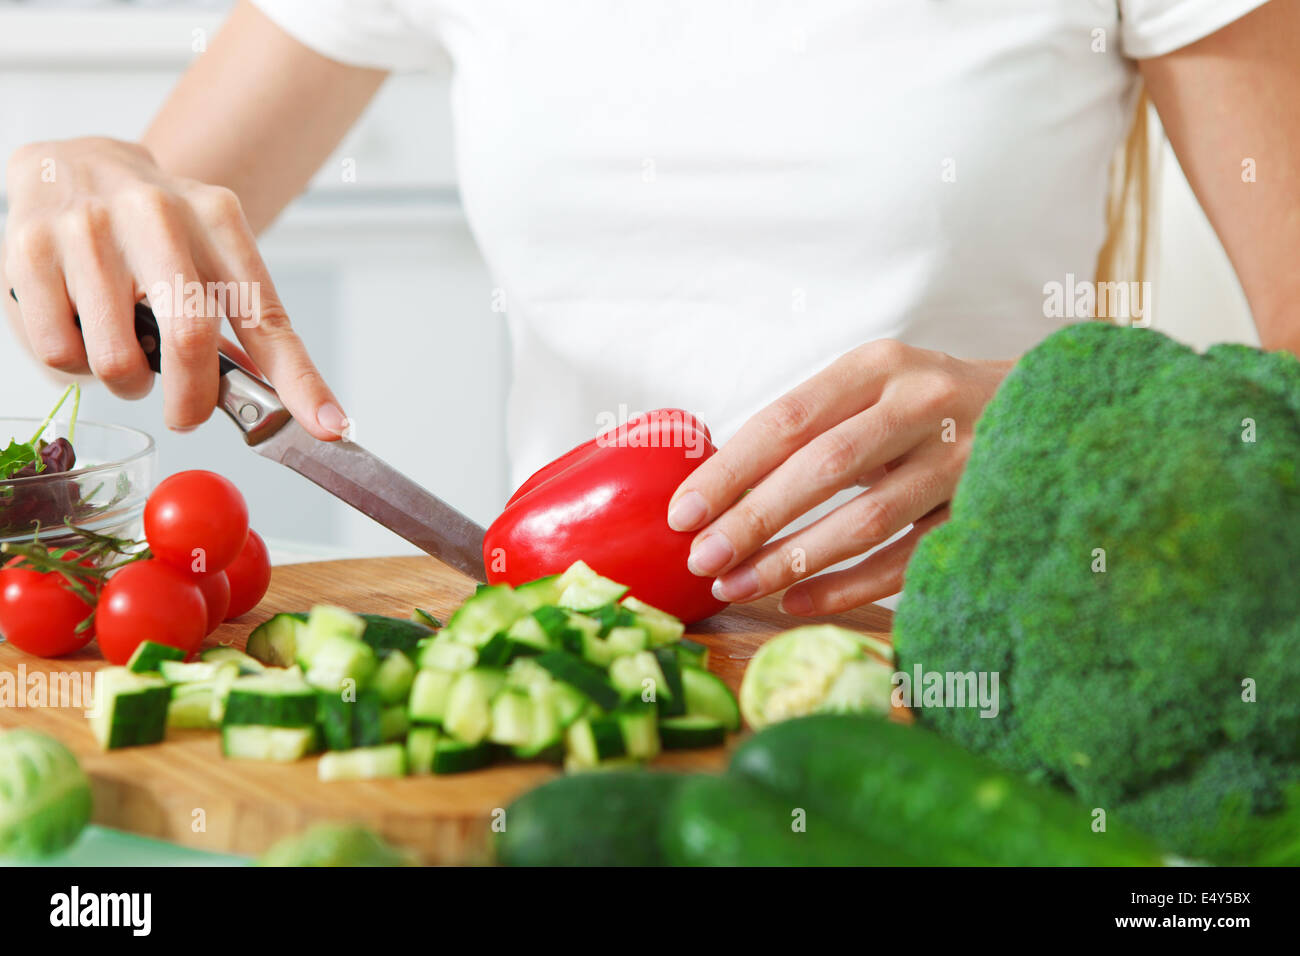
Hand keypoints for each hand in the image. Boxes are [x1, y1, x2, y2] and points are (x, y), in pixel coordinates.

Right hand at [2, 137, 345, 436]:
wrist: (76, 160)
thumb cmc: (154, 227)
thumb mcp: (213, 254)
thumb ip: (244, 325)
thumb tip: (283, 407)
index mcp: (218, 220)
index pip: (268, 317)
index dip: (300, 382)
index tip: (328, 427)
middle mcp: (155, 214)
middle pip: (189, 340)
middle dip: (191, 401)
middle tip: (185, 412)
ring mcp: (86, 226)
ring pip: (117, 360)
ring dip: (126, 382)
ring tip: (124, 352)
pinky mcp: (28, 247)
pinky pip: (59, 352)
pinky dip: (73, 364)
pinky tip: (79, 327)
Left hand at [667, 340, 1012, 614]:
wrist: (1051, 410)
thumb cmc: (931, 408)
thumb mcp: (874, 390)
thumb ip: (813, 427)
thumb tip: (719, 489)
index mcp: (879, 365)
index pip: (788, 419)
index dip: (730, 469)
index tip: (684, 512)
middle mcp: (922, 402)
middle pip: (823, 468)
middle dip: (753, 519)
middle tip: (702, 559)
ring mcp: (961, 458)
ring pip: (866, 518)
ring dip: (793, 558)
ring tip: (737, 585)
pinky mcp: (985, 508)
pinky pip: (907, 558)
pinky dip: (849, 585)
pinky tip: (797, 601)